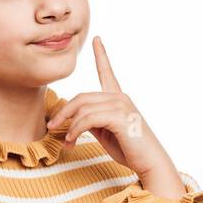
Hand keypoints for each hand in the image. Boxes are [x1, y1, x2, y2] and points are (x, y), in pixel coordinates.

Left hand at [45, 36, 170, 174]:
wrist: (150, 163)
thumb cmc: (129, 150)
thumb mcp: (105, 133)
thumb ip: (91, 122)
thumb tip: (72, 120)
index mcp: (118, 98)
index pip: (107, 72)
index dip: (101, 55)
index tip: (96, 39)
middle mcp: (120, 97)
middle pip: (81, 97)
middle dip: (63, 112)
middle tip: (51, 127)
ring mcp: (121, 105)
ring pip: (83, 108)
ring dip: (69, 126)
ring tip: (66, 141)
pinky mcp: (120, 117)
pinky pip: (88, 119)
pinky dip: (76, 130)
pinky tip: (72, 140)